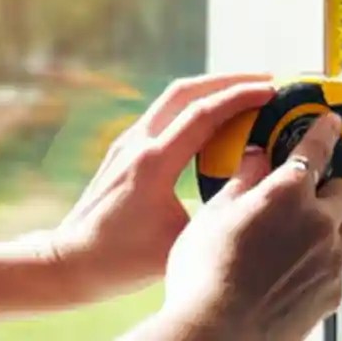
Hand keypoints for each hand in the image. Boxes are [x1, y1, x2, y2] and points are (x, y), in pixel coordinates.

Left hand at [46, 74, 273, 300]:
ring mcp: (126, 143)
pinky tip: (212, 120)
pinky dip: (191, 107)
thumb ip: (217, 211)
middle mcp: (137, 143)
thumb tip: (255, 187)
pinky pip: (162, 115)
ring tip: (244, 93)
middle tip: (265, 81)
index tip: (271, 90)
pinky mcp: (122, 150)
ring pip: (172, 99)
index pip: (203, 114)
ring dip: (209, 90)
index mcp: (153, 163)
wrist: (70, 261)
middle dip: (227, 80)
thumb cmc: (122, 260)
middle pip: (186, 91)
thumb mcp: (180, 241)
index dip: (240, 97)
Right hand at [143, 113, 341, 340]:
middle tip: (305, 195)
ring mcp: (330, 261)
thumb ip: (241, 180)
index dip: (324, 131)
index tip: (330, 123)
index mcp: (287, 193)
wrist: (217, 333)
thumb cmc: (206, 276)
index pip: (316, 149)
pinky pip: (340, 267)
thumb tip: (254, 157)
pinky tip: (297, 269)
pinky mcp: (331, 294)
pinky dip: (326, 262)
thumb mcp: (213, 214)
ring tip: (304, 233)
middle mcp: (318, 223)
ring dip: (334, 224)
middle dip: (329, 188)